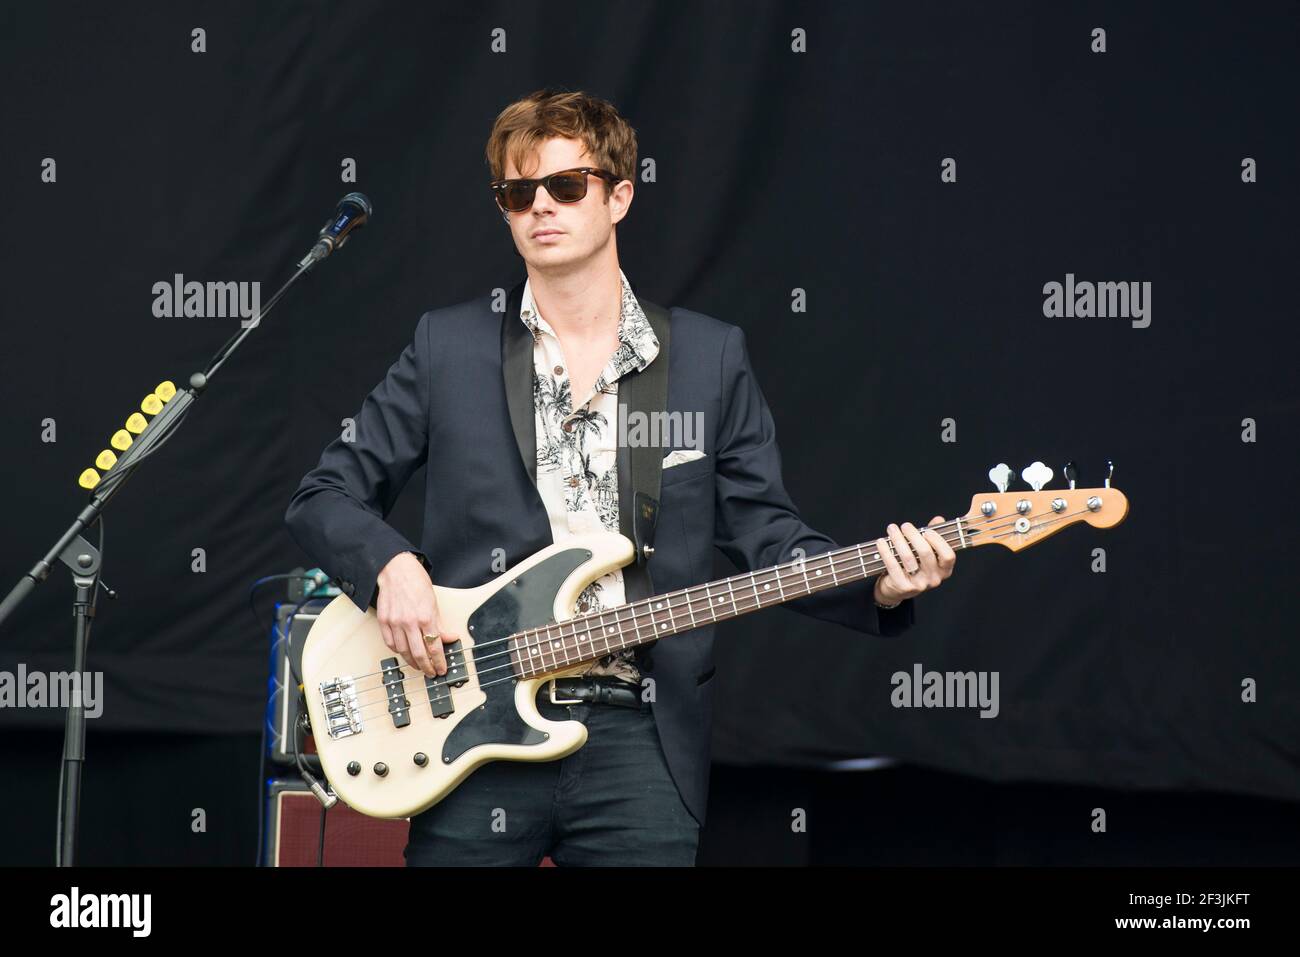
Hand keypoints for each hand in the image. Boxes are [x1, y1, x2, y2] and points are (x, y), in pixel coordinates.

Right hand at [375, 552, 458, 675]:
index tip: (441, 668)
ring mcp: (394, 622)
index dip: (439, 661)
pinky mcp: (383, 621)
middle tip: (431, 672)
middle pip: (419, 654)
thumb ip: (440, 623)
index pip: (434, 647)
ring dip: (412, 662)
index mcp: (425, 617)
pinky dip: (398, 651)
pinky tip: (404, 652)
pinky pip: (390, 643)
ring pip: (403, 652)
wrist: (396, 569)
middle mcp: (409, 622)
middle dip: (427, 667)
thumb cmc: (416, 581)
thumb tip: (450, 638)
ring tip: (419, 665)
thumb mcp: (434, 602)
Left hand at [873, 516, 955, 605]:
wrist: (898, 590)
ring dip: (898, 539)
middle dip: (913, 535)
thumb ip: (934, 536)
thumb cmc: (915, 565)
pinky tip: (881, 542)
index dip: (938, 541)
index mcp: (944, 570)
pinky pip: (893, 565)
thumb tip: (939, 519)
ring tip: (892, 529)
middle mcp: (934, 578)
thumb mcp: (927, 552)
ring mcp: (919, 584)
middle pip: (925, 552)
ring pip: (907, 557)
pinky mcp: (903, 586)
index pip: (948, 555)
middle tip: (905, 526)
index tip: (926, 530)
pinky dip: (886, 551)